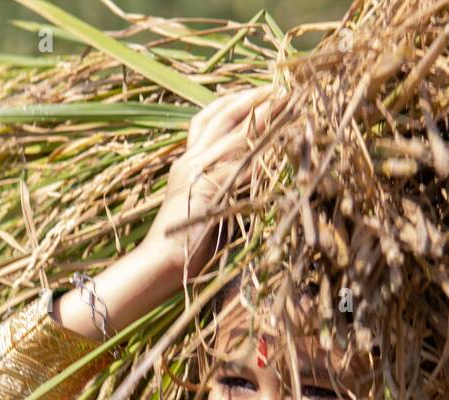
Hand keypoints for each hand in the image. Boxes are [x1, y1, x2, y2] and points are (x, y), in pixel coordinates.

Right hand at [52, 87, 275, 342]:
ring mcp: (197, 171)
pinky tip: (282, 137)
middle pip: (220, 114)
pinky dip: (262, 145)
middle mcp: (189, 160)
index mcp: (186, 163)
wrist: (161, 263)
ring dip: (262, 114)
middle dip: (250, 97)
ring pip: (233, 131)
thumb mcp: (206, 208)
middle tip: (278, 87)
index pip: (207, 119)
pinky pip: (240, 159)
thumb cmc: (185, 246)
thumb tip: (252, 180)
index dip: (233, 102)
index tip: (258, 92)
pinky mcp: (209, 186)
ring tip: (287, 101)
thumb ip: (223, 188)